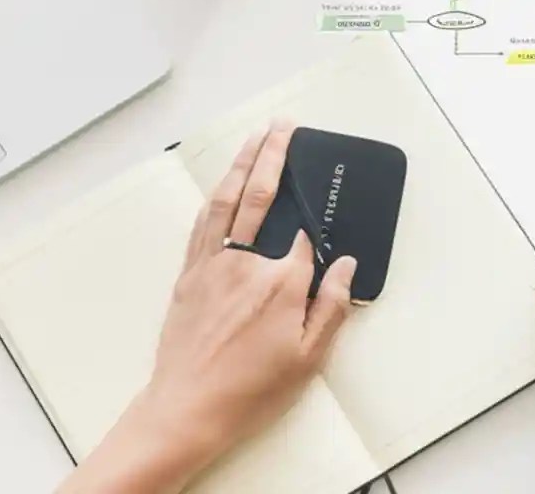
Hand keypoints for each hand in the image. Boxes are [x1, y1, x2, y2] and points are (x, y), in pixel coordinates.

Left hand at [59, 122, 357, 493]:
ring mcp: (213, 264)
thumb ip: (331, 307)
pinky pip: (204, 222)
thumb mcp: (308, 358)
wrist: (187, 408)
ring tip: (256, 137)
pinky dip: (215, 195)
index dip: (318, 221)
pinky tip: (223, 183)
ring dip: (242, 162)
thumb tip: (347, 266)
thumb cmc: (249, 390)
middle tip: (285, 126)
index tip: (328, 205)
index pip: (305, 235)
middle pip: (263, 195)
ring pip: (228, 199)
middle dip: (276, 155)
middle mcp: (246, 263)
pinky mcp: (190, 273)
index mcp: (281, 283)